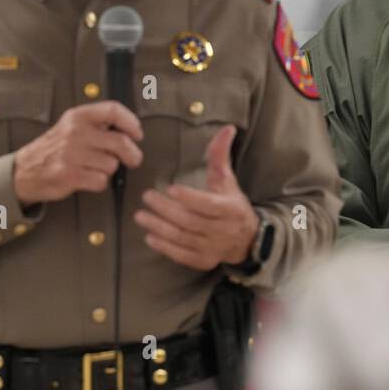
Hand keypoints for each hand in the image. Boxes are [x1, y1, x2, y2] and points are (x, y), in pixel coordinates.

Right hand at [13, 101, 143, 204]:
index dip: (131, 122)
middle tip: (134, 159)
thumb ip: (98, 124)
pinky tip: (88, 178)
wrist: (24, 170)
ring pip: (112, 164)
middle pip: (120, 142)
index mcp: (78, 116)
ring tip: (94, 167)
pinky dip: (99, 183)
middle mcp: (75, 132)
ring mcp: (72, 154)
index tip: (138, 134)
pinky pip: (101, 181)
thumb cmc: (55, 148)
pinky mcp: (70, 175)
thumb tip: (131, 131)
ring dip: (109, 170)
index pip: (113, 110)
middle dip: (133, 154)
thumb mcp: (72, 126)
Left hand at [134, 124, 259, 270]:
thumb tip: (227, 128)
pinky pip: (183, 255)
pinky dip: (165, 247)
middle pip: (190, 221)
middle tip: (146, 197)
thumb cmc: (232, 204)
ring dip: (160, 227)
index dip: (189, 198)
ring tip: (141, 216)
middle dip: (166, 210)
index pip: (208, 204)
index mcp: (230, 209)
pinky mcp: (205, 261)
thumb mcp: (228, 180)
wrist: (247, 239)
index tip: (170, 188)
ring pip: (184, 238)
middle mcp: (223, 230)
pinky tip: (150, 237)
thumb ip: (221, 155)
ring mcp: (214, 248)